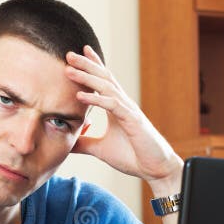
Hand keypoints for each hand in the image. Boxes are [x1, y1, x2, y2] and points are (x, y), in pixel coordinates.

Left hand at [66, 46, 182, 188]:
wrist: (155, 169)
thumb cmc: (133, 156)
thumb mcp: (101, 149)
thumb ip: (84, 142)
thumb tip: (67, 141)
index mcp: (116, 107)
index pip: (102, 82)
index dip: (91, 66)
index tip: (77, 54)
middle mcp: (123, 104)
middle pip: (103, 78)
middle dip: (86, 64)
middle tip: (68, 53)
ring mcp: (128, 110)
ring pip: (106, 87)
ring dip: (86, 77)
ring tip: (69, 69)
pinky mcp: (132, 121)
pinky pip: (112, 106)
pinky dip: (96, 99)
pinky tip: (80, 95)